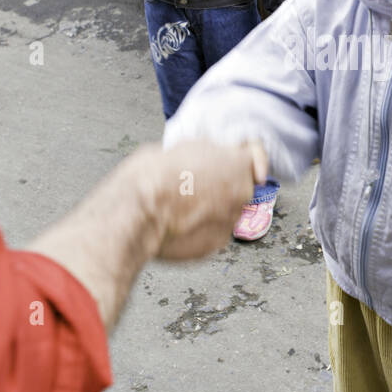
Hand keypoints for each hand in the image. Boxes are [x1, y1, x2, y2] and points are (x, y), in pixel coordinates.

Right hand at [145, 139, 268, 260]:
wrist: (136, 213)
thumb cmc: (154, 176)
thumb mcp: (182, 145)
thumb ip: (206, 153)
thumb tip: (204, 158)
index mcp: (237, 164)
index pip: (255, 154)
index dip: (246, 155)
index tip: (239, 160)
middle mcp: (241, 195)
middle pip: (239, 185)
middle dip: (221, 183)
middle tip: (194, 181)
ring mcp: (229, 223)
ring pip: (224, 211)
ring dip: (209, 208)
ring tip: (180, 205)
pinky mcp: (213, 246)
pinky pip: (211, 232)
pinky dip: (199, 228)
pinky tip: (177, 222)